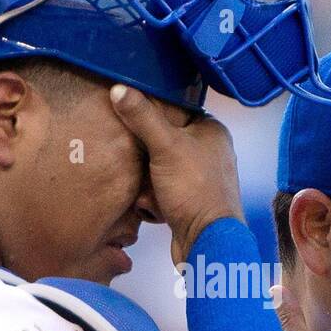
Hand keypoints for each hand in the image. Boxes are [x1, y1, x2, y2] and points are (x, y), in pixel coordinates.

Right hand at [109, 84, 244, 263]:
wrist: (206, 241)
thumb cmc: (194, 189)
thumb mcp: (165, 147)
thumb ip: (142, 117)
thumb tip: (119, 88)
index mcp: (212, 131)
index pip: (176, 110)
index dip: (152, 113)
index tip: (129, 116)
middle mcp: (208, 152)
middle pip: (163, 141)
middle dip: (144, 153)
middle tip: (133, 156)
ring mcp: (198, 179)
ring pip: (158, 167)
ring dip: (146, 180)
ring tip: (144, 187)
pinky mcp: (188, 201)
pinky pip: (160, 191)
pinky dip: (152, 198)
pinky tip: (150, 205)